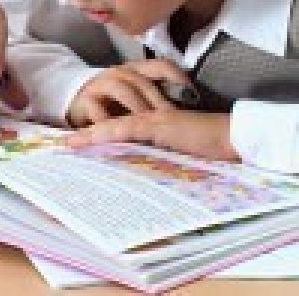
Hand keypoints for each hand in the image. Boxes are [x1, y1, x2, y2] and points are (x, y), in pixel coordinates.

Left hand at [66, 109, 237, 161]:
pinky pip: (127, 127)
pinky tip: (88, 139)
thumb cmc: (215, 149)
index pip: (123, 130)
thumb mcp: (184, 157)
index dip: (101, 137)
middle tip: (64, 144)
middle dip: (89, 136)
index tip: (80, 146)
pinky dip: (106, 133)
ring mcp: (155, 119)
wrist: (234, 137)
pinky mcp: (160, 124)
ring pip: (115, 125)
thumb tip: (147, 180)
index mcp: (157, 126)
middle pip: (113, 126)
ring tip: (68, 143)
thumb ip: (165, 161)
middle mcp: (152, 119)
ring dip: (90, 135)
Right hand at [67, 59, 192, 126]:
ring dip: (136, 107)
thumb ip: (156, 103)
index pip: (161, 65)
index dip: (177, 77)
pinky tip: (118, 134)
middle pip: (143, 81)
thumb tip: (188, 114)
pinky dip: (108, 121)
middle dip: (157, 100)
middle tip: (171, 119)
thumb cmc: (114, 105)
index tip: (192, 95)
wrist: (78, 104)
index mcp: (137, 70)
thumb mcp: (137, 100)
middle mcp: (120, 73)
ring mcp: (101, 84)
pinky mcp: (85, 100)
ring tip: (147, 124)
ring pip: (122, 90)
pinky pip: (97, 108)